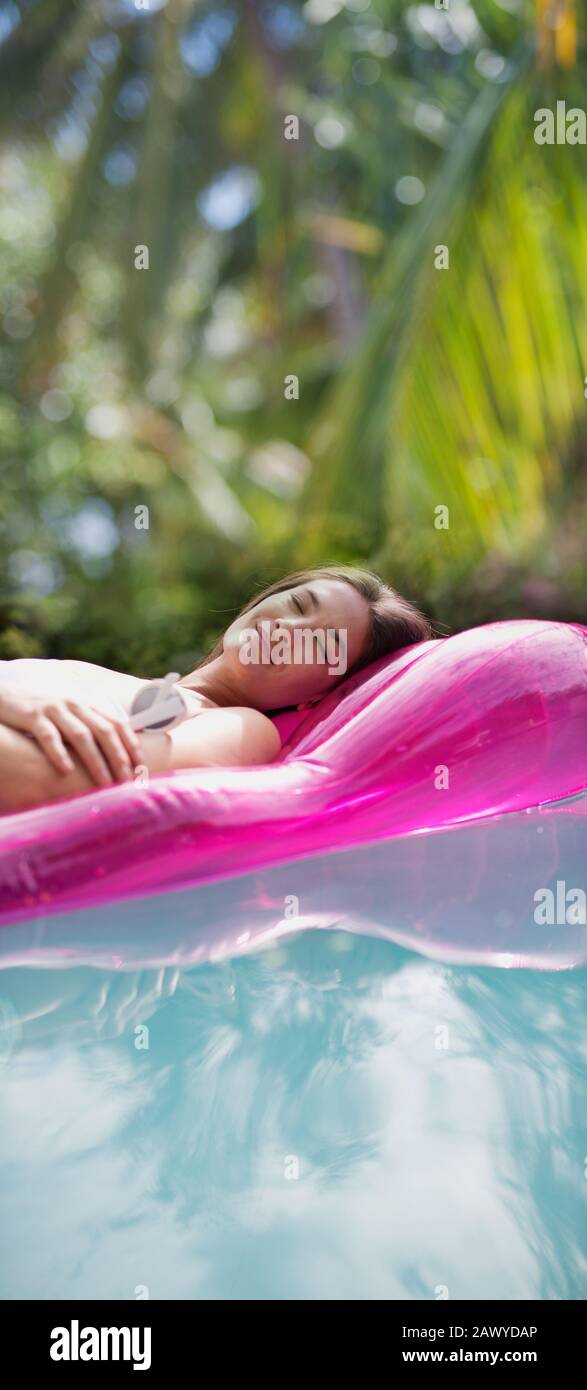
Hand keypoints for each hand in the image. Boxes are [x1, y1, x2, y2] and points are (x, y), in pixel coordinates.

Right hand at [0, 683, 141, 786]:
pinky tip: (66, 770)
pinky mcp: (32, 715)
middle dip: (118, 756)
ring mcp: (53, 709)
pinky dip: (58, 752)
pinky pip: (48, 735)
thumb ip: (89, 727)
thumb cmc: (41, 712)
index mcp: (86, 705)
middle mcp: (74, 705)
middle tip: (126, 779)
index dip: (131, 744)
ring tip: (104, 782)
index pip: (116, 723)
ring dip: (95, 760)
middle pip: (104, 731)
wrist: (4, 696)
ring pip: (80, 735)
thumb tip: (115, 751)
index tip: (141, 765)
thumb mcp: (69, 714)